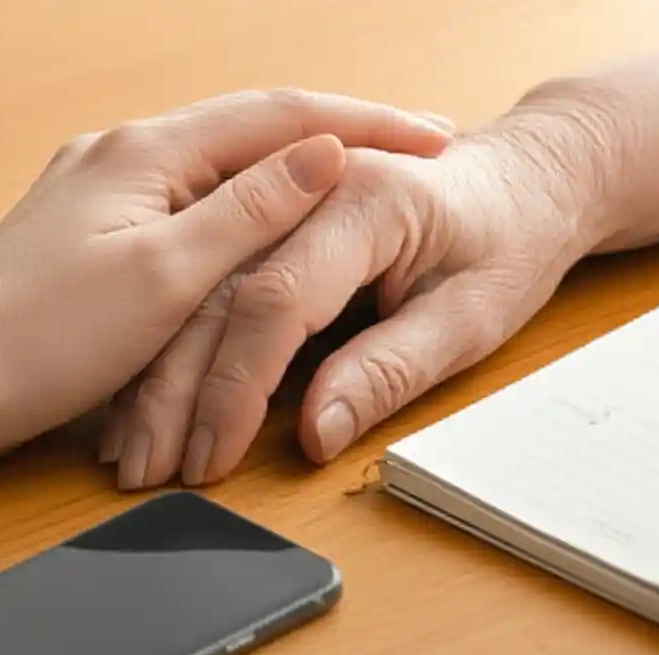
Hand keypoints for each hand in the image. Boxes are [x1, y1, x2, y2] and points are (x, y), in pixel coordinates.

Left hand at [0, 90, 451, 460]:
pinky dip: (247, 218)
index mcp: (149, 152)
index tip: (436, 136)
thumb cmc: (47, 340)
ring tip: (364, 186)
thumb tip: (323, 154)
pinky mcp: (97, 231)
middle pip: (255, 132)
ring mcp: (107, 190)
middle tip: (414, 151)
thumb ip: (252, 210)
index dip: (368, 123)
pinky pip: (192, 208)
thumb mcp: (170, 275)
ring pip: (225, 172)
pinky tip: (276, 231)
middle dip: (340, 142)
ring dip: (294, 181)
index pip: (282, 115)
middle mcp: (125, 154)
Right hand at [109, 110, 615, 487]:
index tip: (215, 453)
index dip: (238, 385)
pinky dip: (178, 344)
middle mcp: (311, 185)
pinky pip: (212, 281)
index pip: (276, 297)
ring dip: (161, 370)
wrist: (523, 181)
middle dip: (177, 387)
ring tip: (135, 447)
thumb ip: (390, 370)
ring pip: (199, 287)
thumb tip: (315, 434)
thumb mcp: (471, 316)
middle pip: (216, 291)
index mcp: (367, 198)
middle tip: (151, 470)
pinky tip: (150, 395)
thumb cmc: (510, 241)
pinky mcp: (274, 220)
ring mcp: (285, 197)